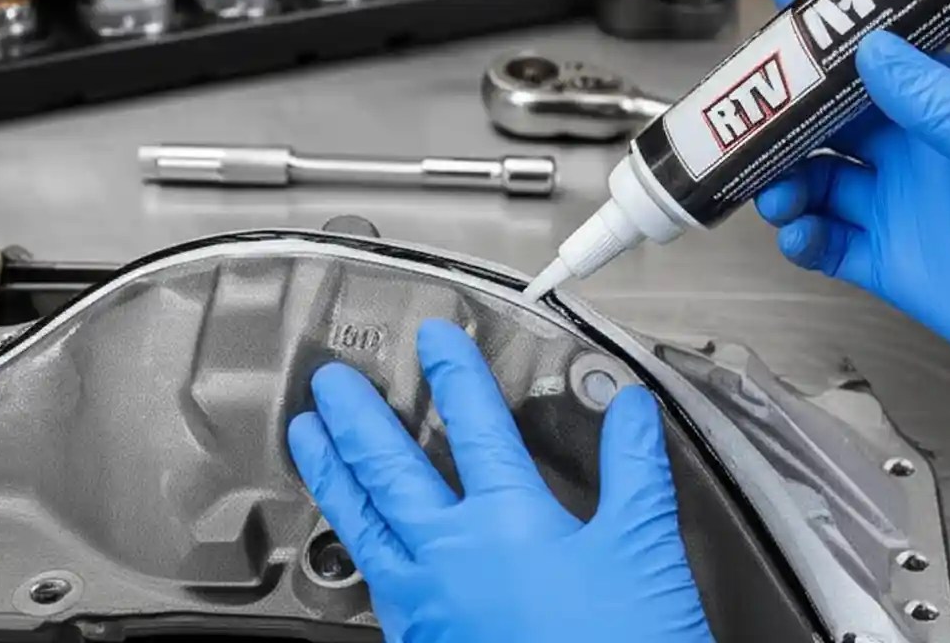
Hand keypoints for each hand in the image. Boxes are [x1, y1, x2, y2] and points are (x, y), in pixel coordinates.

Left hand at [287, 319, 712, 641]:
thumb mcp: (644, 550)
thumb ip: (635, 470)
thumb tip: (631, 408)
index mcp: (509, 523)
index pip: (476, 427)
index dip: (456, 373)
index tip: (435, 338)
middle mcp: (452, 557)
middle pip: (390, 469)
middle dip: (357, 416)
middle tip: (330, 381)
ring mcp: (426, 604)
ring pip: (361, 523)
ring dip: (330, 472)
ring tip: (306, 439)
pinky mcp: (420, 642)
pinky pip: (370, 578)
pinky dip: (350, 540)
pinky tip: (351, 535)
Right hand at [756, 0, 949, 425]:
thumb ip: (942, 107)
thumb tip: (876, 53)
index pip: (881, 62)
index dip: (831, 43)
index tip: (785, 18)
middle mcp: (919, 158)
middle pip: (833, 125)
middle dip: (788, 123)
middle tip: (751, 128)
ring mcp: (901, 212)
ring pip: (819, 184)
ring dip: (786, 183)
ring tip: (777, 196)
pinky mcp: (892, 267)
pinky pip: (829, 246)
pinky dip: (804, 240)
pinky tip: (800, 236)